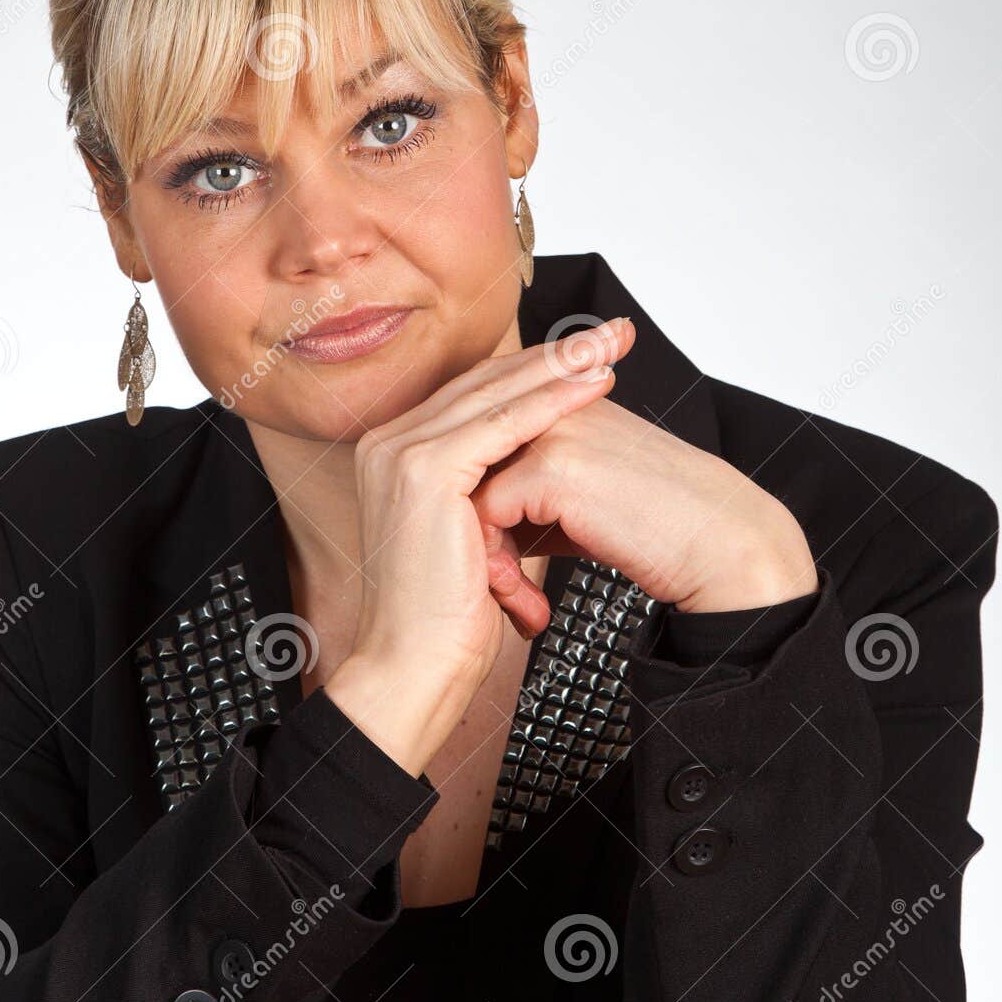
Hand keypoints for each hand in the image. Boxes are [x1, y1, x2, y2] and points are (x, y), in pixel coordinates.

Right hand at [324, 318, 632, 773]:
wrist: (412, 669)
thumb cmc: (445, 622)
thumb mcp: (475, 543)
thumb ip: (494, 500)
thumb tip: (541, 483)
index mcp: (396, 456)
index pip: (476, 395)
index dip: (536, 371)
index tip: (590, 354)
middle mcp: (389, 444)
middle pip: (487, 382)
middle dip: (556, 355)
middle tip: (612, 332)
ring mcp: (401, 453)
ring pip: (498, 394)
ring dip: (562, 366)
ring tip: (613, 346)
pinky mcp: (424, 470)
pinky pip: (502, 424)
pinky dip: (552, 401)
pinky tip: (593, 383)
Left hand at [470, 321, 817, 620]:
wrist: (718, 545)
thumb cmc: (661, 530)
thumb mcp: (589, 500)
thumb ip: (536, 497)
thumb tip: (485, 519)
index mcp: (565, 403)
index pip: (487, 445)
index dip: (480, 507)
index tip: (497, 566)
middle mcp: (554, 407)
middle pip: (470, 466)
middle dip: (475, 532)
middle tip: (497, 589)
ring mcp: (551, 432)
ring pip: (468, 490)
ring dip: (484, 554)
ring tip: (513, 600)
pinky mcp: (551, 467)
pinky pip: (486, 515)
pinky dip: (498, 566)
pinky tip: (526, 602)